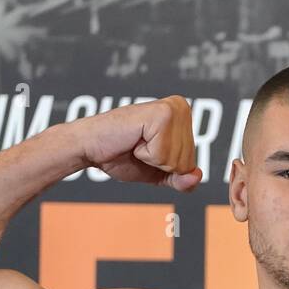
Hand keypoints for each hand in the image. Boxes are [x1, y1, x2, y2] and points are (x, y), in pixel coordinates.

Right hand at [76, 95, 202, 190]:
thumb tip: (197, 176)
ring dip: (152, 158)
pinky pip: (164, 155)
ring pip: (177, 160)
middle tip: (139, 146)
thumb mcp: (159, 173)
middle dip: (160, 163)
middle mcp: (182, 108)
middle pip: (187, 162)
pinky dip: (146, 154)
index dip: (166, 167)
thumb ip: (181, 180)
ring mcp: (173, 109)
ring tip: (137, 142)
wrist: (91, 147)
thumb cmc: (122, 155)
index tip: (147, 150)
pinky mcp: (161, 115)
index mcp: (184, 117)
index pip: (191, 164)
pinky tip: (135, 139)